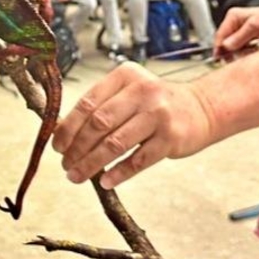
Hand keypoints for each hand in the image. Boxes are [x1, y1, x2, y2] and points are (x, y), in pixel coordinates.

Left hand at [52, 62, 214, 188]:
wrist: (201, 108)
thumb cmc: (155, 104)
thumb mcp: (129, 92)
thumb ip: (102, 105)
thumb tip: (64, 133)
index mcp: (125, 76)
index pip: (88, 103)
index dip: (68, 127)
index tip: (57, 146)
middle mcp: (142, 91)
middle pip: (99, 124)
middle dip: (77, 148)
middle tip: (65, 165)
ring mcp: (158, 115)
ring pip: (115, 144)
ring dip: (91, 164)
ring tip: (77, 176)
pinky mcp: (171, 138)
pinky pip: (137, 161)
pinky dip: (118, 174)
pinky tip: (105, 182)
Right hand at [214, 1, 258, 55]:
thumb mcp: (254, 27)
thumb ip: (239, 37)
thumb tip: (225, 46)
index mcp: (233, 16)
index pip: (220, 35)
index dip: (220, 48)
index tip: (222, 59)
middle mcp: (235, 22)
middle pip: (225, 42)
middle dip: (234, 50)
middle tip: (243, 54)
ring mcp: (241, 29)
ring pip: (233, 46)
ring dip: (242, 51)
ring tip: (253, 49)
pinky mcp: (248, 35)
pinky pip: (241, 47)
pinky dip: (247, 51)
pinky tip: (255, 49)